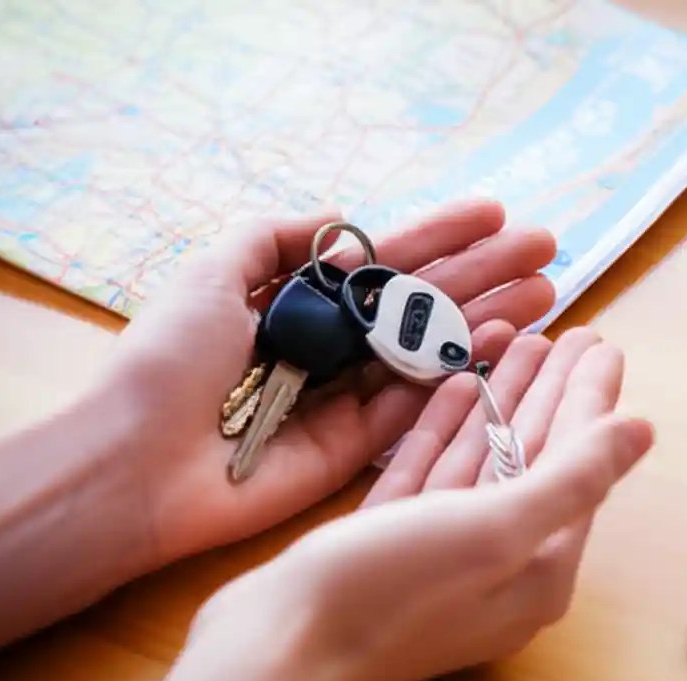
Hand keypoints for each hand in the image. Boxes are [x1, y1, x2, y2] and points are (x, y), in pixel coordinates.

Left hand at [104, 199, 555, 566]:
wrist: (137, 463)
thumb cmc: (169, 361)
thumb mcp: (211, 273)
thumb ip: (275, 239)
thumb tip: (343, 223)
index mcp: (297, 301)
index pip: (383, 260)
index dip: (439, 234)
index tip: (493, 212)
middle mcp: (330, 346)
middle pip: (421, 301)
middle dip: (485, 272)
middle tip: (547, 249)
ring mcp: (347, 398)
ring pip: (432, 349)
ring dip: (491, 315)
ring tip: (548, 290)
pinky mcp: (356, 449)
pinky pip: (419, 402)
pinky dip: (462, 369)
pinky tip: (506, 336)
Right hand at [148, 330, 653, 680]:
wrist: (274, 648)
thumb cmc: (386, 595)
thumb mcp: (496, 530)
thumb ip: (573, 478)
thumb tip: (642, 430)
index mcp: (536, 567)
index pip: (578, 465)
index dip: (591, 399)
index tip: (602, 344)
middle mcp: (496, 562)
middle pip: (537, 458)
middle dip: (555, 393)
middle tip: (572, 333)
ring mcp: (441, 552)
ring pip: (484, 460)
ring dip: (505, 401)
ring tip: (524, 343)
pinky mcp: (391, 542)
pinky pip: (432, 474)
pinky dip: (447, 429)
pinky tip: (458, 386)